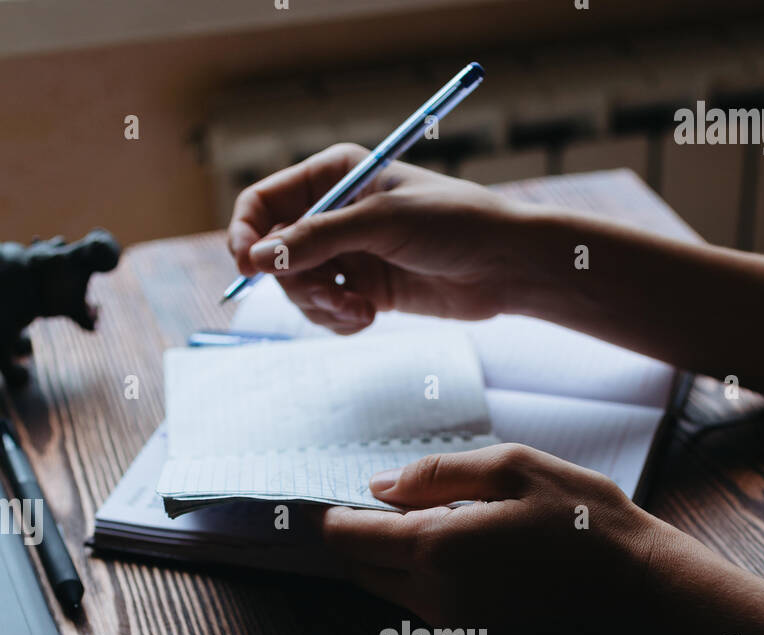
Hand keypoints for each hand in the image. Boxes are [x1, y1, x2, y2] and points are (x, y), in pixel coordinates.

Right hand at [227, 144, 536, 333]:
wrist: (505, 266)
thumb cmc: (454, 224)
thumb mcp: (380, 224)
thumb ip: (317, 240)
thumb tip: (258, 259)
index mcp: (334, 175)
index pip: (262, 202)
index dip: (247, 234)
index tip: (250, 266)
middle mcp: (334, 213)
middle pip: (275, 254)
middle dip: (297, 282)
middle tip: (333, 296)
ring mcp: (349, 254)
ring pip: (299, 289)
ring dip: (321, 307)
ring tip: (360, 311)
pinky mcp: (364, 289)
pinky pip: (326, 312)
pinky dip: (340, 321)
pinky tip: (369, 317)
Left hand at [316, 446, 666, 634]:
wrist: (639, 589)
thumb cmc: (585, 520)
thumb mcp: (512, 467)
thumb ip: (437, 475)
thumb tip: (381, 485)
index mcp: (437, 548)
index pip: (349, 537)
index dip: (332, 512)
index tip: (334, 491)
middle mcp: (435, 596)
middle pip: (359, 569)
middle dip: (356, 535)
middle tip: (378, 500)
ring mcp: (454, 624)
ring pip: (388, 590)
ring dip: (387, 557)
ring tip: (423, 517)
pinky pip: (422, 606)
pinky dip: (417, 577)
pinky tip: (455, 547)